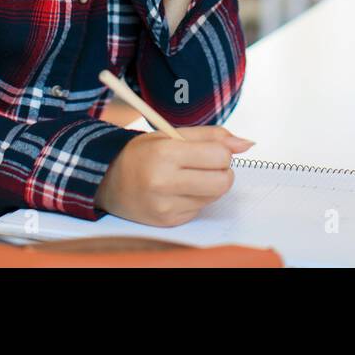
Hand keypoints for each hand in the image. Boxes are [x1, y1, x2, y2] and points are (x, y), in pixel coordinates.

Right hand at [94, 126, 253, 226]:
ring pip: (215, 196)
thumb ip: (211, 136)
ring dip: (209, 185)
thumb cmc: (141, 153)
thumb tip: (247, 144)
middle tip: (205, 164)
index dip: (221, 152)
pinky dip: (196, 198)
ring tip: (187, 176)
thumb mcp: (171, 134)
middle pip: (223, 182)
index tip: (210, 150)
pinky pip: (200, 209)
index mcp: (166, 154)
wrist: (108, 180)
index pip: (219, 156)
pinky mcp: (168, 220)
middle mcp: (164, 182)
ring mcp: (166, 206)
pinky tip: (177, 191)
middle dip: (222, 171)